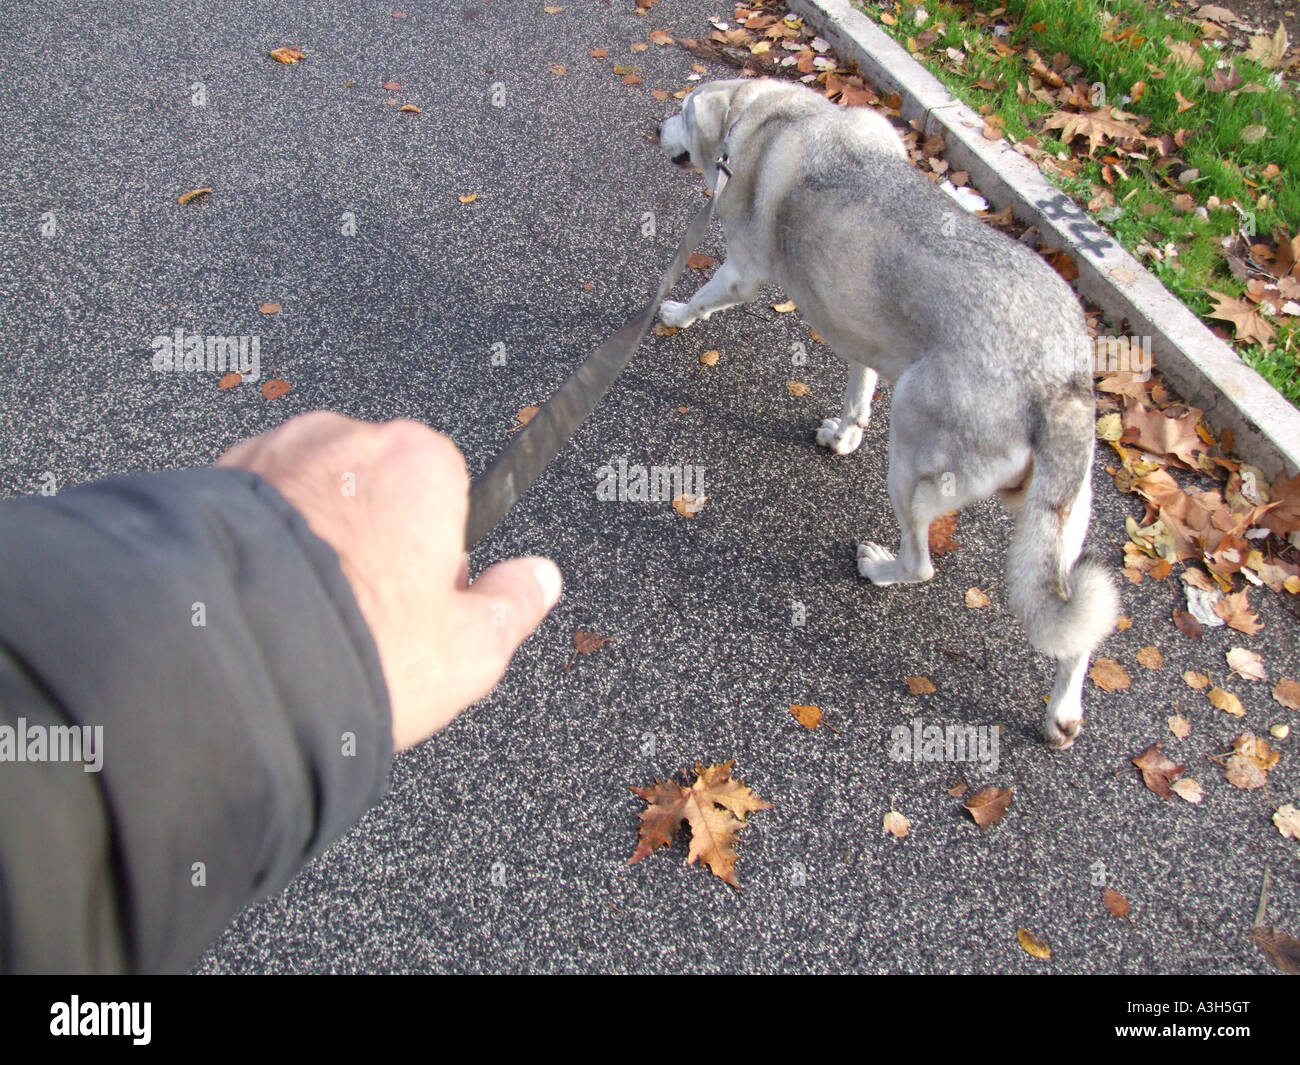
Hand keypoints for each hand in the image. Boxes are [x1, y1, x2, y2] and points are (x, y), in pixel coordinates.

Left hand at [217, 412, 561, 749]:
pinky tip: (264, 604)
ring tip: (308, 615)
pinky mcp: (207, 482)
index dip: (436, 550)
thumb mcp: (469, 650)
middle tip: (364, 614)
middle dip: (371, 537)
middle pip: (374, 485)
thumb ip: (513, 604)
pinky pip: (252, 509)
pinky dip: (260, 546)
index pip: (447, 486)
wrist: (233, 666)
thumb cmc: (354, 648)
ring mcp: (270, 455)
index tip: (421, 595)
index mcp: (418, 461)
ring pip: (309, 495)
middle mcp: (342, 441)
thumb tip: (538, 580)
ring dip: (313, 539)